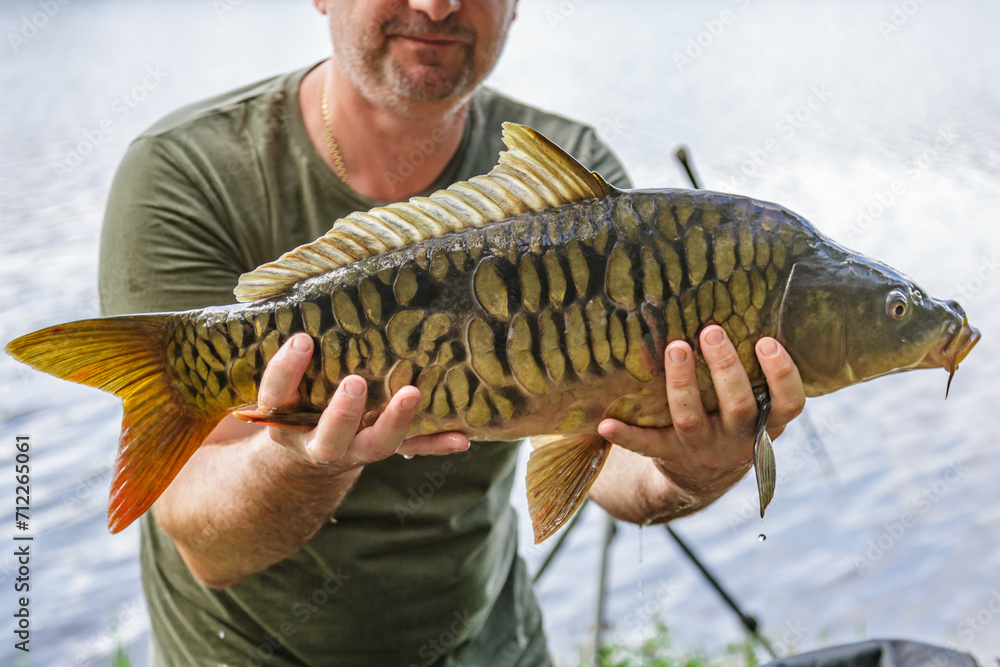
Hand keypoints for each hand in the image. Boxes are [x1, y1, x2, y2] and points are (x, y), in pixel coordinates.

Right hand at [259, 334, 469, 467]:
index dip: (286, 370)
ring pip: (376, 446)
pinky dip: (436, 444)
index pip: (277, 395)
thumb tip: (297, 321)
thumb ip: (291, 361)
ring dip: (396, 422)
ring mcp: (354, 451)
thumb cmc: (298, 401)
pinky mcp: (383, 451)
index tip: (302, 340)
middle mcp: (318, 442)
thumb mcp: (284, 387)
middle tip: (355, 382)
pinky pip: (413, 450)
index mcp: (286, 420)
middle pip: (329, 438)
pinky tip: (460, 437)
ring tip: (412, 394)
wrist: (308, 453)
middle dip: (342, 413)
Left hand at [596, 325, 804, 501]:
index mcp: (766, 424)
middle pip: (738, 406)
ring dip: (682, 384)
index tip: (767, 341)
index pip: (789, 404)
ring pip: (692, 419)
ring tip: (675, 348)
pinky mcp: (669, 455)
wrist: (703, 478)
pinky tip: (606, 424)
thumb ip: (755, 375)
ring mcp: (702, 449)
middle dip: (726, 368)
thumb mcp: (755, 407)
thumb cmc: (730, 423)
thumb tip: (745, 306)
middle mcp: (737, 440)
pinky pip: (646, 446)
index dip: (783, 375)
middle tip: (712, 332)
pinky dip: (626, 436)